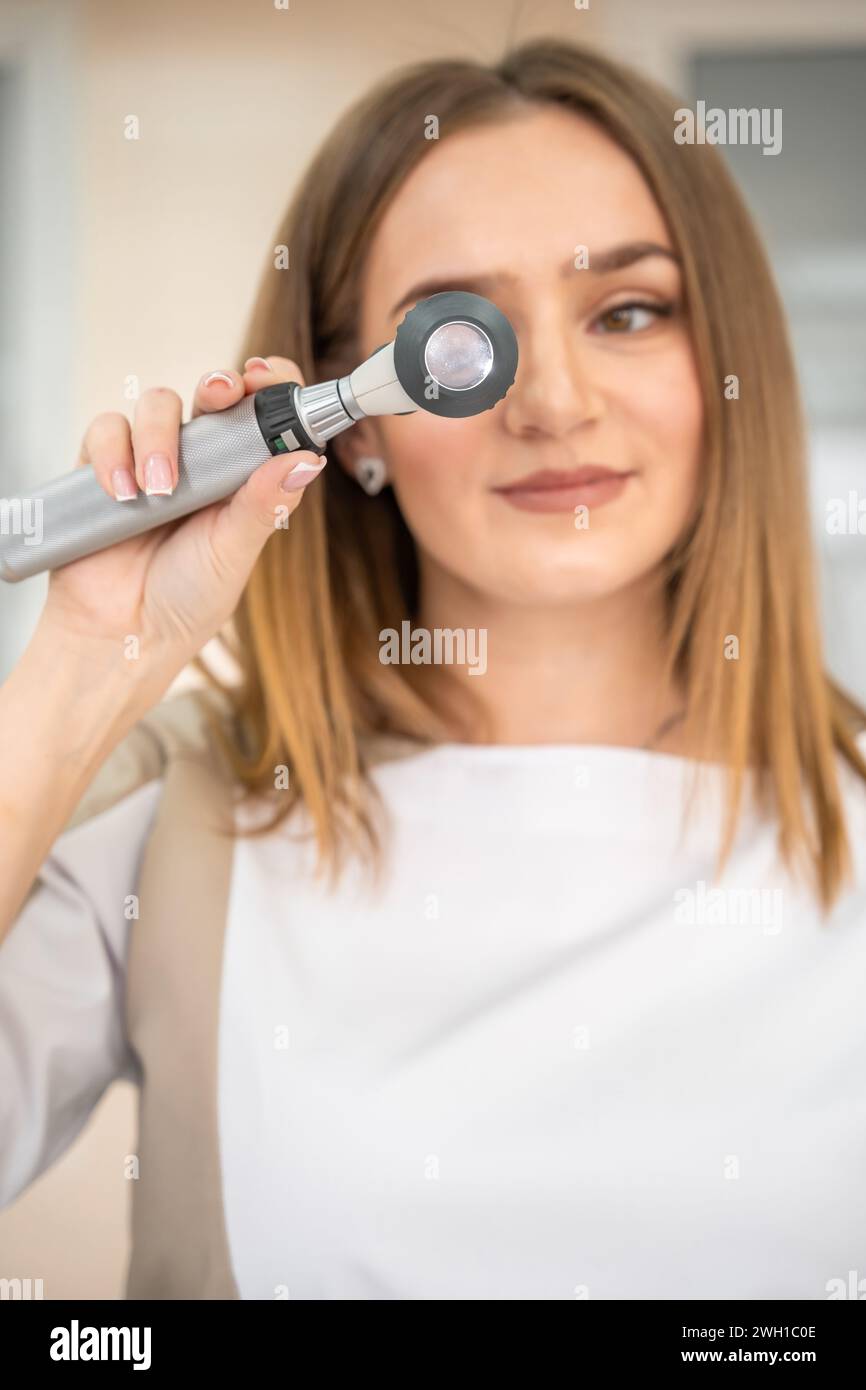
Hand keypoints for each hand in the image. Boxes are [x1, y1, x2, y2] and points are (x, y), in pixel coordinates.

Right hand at [39, 356, 324, 699]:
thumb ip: (266, 504)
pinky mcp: (104, 466)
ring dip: (159, 437)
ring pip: (157, 404)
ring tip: (158, 489)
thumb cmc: (187, 597)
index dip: (271, 386)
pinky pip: (106, 430)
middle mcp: (201, 460)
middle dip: (218, 384)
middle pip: (211, 393)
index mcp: (243, 475)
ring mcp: (151, 459)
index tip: (267, 377)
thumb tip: (307, 459)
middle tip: (220, 395)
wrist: (121, 632)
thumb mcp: (235, 551)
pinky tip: (122, 493)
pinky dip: (112, 453)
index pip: (263, 414)